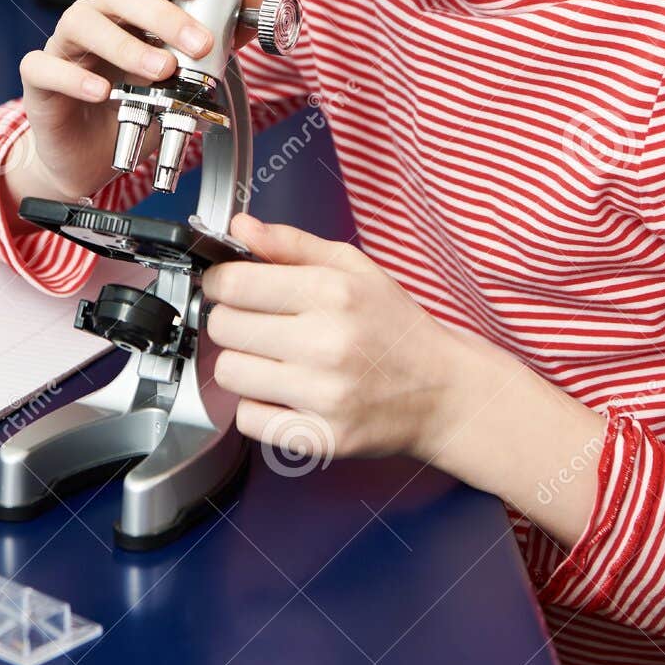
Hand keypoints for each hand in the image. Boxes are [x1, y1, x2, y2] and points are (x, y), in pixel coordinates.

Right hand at [13, 0, 261, 204]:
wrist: (93, 158)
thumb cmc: (137, 106)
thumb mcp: (184, 75)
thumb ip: (218, 41)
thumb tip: (257, 15)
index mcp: (130, 5)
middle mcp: (96, 15)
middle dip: (162, 14)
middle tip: (197, 43)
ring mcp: (65, 45)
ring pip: (83, 21)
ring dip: (126, 44)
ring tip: (161, 71)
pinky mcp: (41, 79)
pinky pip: (44, 66)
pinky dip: (72, 76)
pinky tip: (101, 90)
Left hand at [202, 212, 461, 463]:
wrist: (444, 392)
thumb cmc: (396, 327)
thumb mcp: (354, 268)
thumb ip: (291, 244)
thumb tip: (239, 227)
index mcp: (331, 293)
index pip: (234, 284)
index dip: (221, 282)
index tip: (229, 287)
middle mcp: (326, 343)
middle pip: (223, 328)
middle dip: (232, 321)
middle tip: (257, 324)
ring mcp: (323, 395)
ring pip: (229, 373)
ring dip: (242, 364)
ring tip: (271, 359)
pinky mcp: (320, 438)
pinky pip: (247, 419)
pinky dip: (257, 406)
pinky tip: (283, 392)